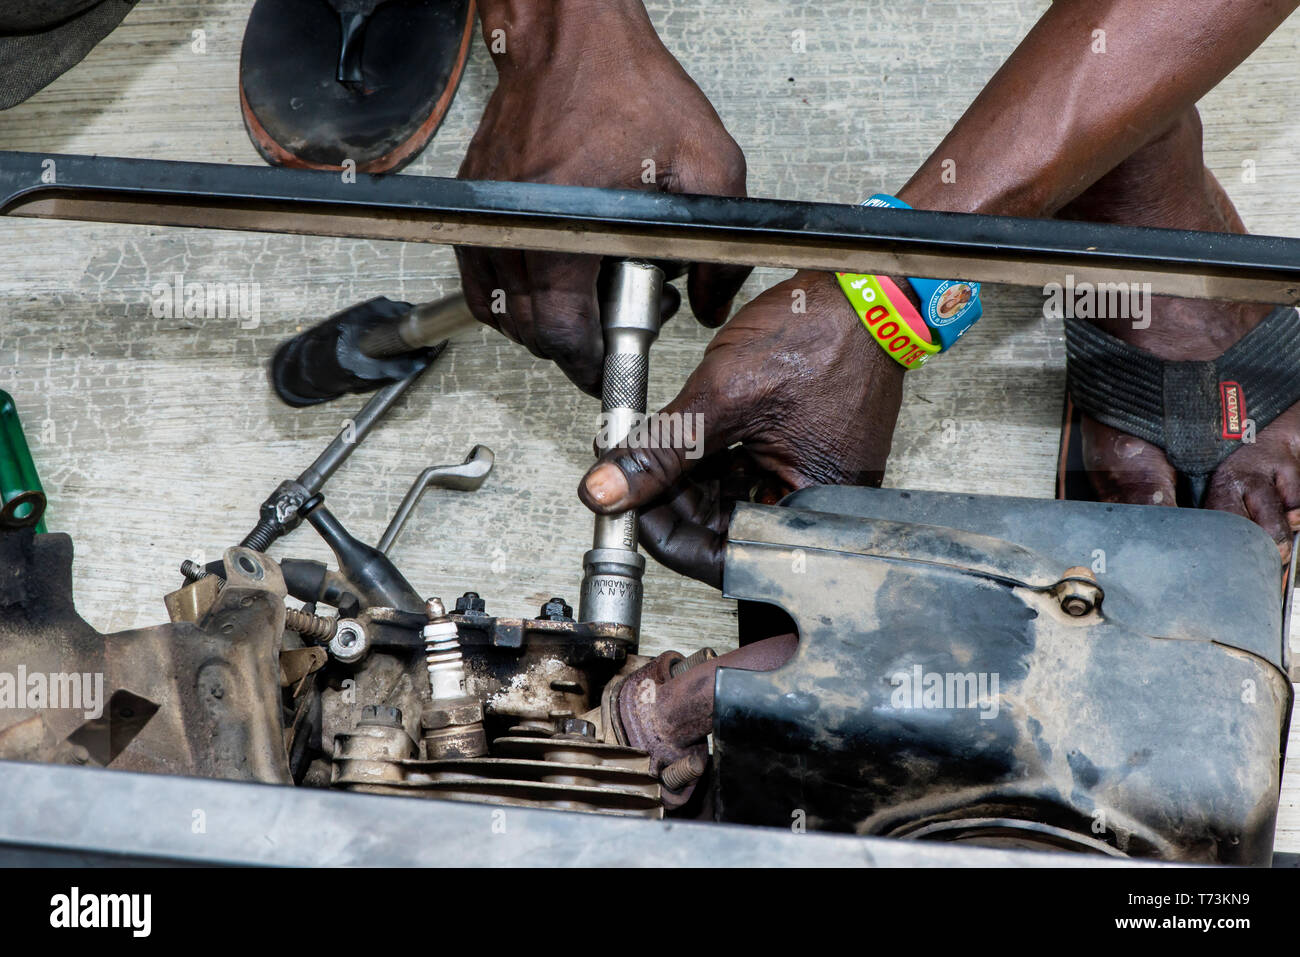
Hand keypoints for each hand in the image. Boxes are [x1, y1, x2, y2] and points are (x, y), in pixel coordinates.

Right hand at [456, 0, 749, 394]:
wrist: (569, 38)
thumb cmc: (627, 87)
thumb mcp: (708, 162)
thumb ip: (720, 245)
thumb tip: (713, 303)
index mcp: (565, 227)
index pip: (559, 331)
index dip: (586, 363)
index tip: (607, 370)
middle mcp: (515, 227)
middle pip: (528, 330)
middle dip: (572, 344)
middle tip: (614, 323)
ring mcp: (488, 219)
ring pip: (499, 311)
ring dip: (542, 321)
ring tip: (589, 295)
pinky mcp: (478, 209)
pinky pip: (480, 279)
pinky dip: (513, 295)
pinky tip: (553, 279)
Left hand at [577, 271, 905, 585]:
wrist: (862, 290)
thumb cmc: (822, 335)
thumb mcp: (722, 397)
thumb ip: (660, 449)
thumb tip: (608, 488)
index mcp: (813, 509)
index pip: (725, 558)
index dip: (667, 539)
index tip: (628, 507)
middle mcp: (817, 506)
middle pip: (723, 531)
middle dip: (670, 504)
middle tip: (628, 474)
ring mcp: (808, 478)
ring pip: (728, 502)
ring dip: (683, 480)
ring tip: (648, 448)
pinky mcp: (799, 453)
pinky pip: (745, 473)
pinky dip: (708, 460)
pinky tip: (679, 438)